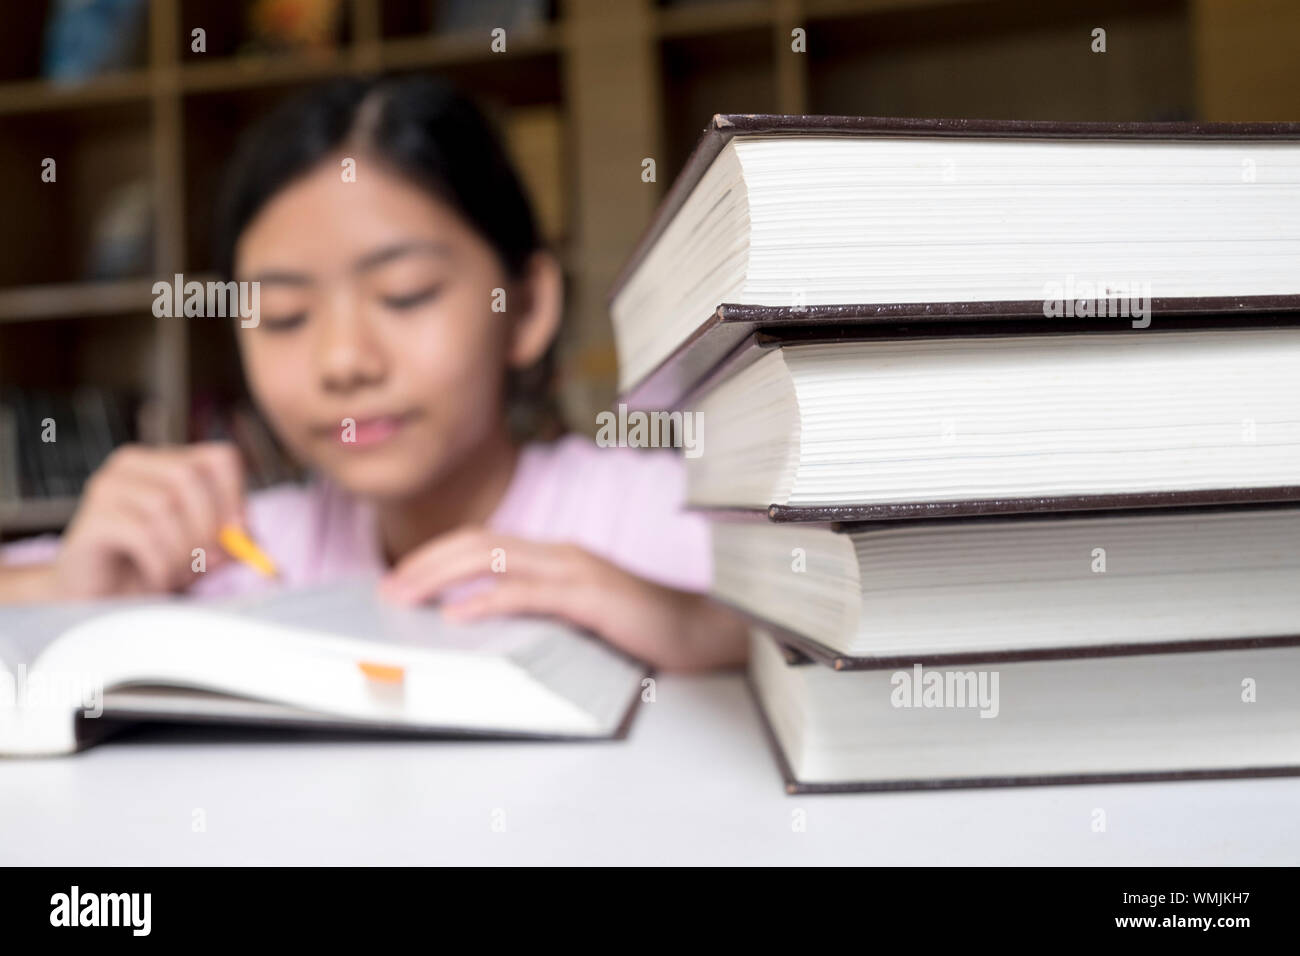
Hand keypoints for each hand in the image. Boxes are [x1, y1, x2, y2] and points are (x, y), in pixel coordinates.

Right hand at [53, 442, 245, 598]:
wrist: (98, 594)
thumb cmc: (152, 564)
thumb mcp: (201, 550)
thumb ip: (229, 540)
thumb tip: (251, 540)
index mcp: (166, 461)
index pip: (218, 457)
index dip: (236, 496)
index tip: (239, 534)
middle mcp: (133, 464)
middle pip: (189, 475)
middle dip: (209, 524)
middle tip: (211, 561)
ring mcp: (107, 487)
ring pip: (164, 504)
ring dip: (182, 548)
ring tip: (178, 572)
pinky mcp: (92, 518)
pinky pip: (141, 533)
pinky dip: (160, 561)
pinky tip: (158, 577)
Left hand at [380, 528, 747, 671]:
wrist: (700, 632)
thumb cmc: (639, 629)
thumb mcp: (575, 616)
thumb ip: (535, 612)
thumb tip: (480, 623)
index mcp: (553, 555)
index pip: (481, 542)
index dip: (433, 556)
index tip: (398, 580)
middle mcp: (559, 552)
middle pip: (477, 541)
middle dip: (424, 561)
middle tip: (386, 588)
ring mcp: (575, 570)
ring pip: (493, 558)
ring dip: (441, 575)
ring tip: (405, 596)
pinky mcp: (590, 596)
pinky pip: (529, 593)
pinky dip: (489, 599)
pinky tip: (460, 614)